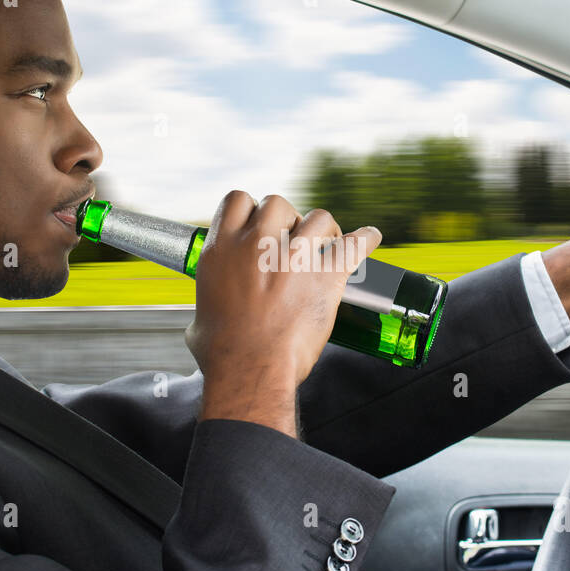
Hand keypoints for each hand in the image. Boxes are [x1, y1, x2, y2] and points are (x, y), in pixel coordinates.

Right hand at [186, 191, 381, 437]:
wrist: (250, 369)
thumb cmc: (223, 353)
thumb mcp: (200, 318)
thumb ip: (209, 303)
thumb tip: (208, 317)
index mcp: (223, 249)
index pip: (238, 201)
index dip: (252, 210)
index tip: (259, 224)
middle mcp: (257, 244)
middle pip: (278, 203)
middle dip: (288, 219)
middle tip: (293, 239)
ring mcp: (294, 256)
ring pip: (318, 217)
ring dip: (323, 229)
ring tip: (327, 243)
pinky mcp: (325, 275)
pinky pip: (354, 244)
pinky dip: (365, 239)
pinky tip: (370, 237)